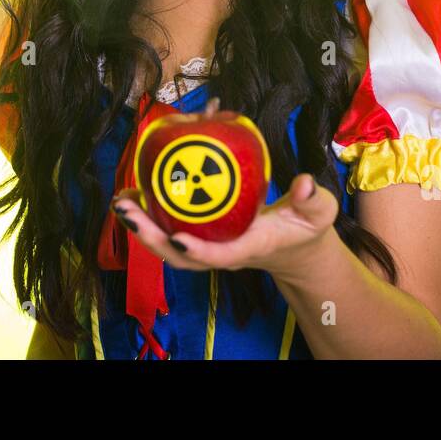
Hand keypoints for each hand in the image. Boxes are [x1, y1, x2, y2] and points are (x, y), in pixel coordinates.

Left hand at [111, 97, 338, 279]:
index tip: (177, 238)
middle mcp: (223, 251)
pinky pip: (172, 226)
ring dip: (142, 226)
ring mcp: (209, 245)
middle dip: (149, 236)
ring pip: (168, 244)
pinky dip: (152, 212)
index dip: (197, 250)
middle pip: (179, 254)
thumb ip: (312, 199)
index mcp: (249, 247)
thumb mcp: (318, 213)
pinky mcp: (202, 234)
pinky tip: (138, 189)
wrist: (296, 247)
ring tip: (122, 201)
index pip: (220, 256)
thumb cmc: (306, 229)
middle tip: (126, 209)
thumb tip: (304, 183)